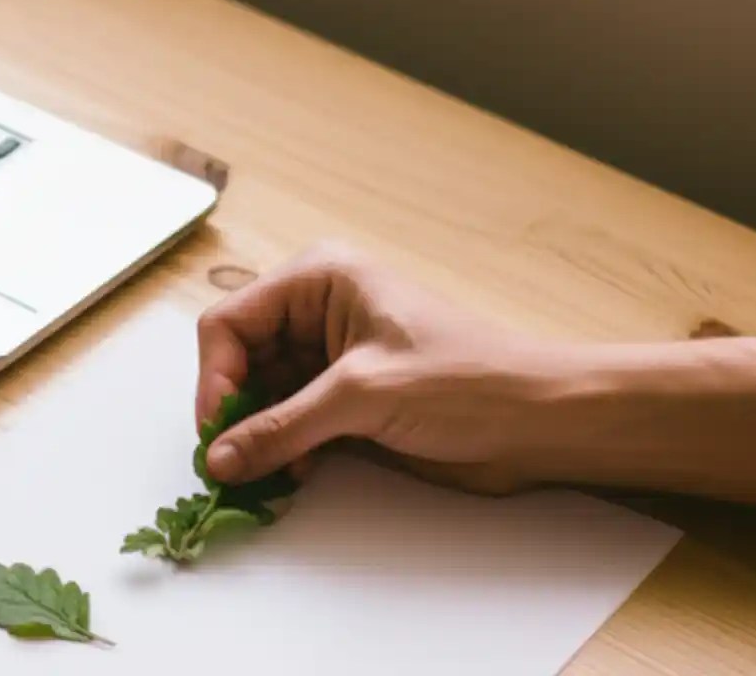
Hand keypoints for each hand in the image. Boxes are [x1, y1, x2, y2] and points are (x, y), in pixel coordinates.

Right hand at [195, 242, 583, 494]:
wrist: (540, 420)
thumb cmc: (468, 380)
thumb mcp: (362, 396)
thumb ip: (282, 428)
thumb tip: (218, 459)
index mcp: (319, 280)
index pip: (230, 324)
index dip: (215, 379)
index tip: (217, 433)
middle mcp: (317, 311)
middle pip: (239, 361)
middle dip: (234, 412)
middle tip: (232, 463)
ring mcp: (331, 356)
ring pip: (261, 396)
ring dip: (257, 438)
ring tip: (264, 474)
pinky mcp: (347, 397)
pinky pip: (290, 421)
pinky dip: (282, 449)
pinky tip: (292, 472)